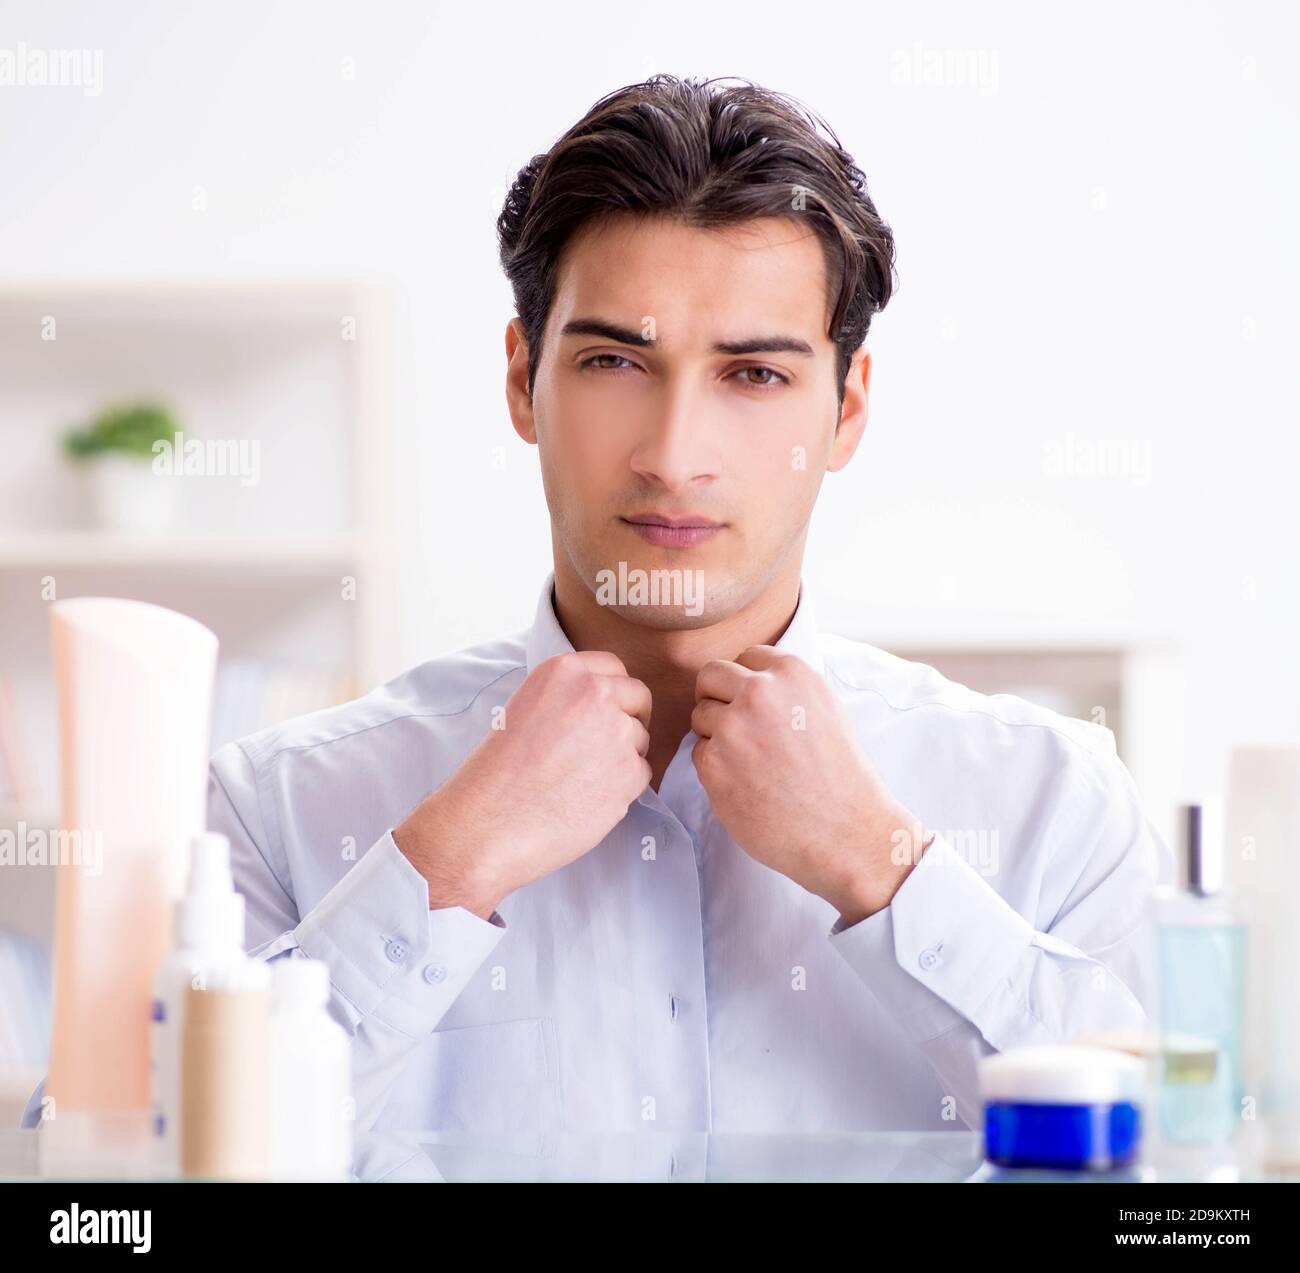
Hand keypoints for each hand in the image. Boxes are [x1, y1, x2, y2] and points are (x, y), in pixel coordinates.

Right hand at [394, 650, 651, 917]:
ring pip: (641, 739)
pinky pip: (641, 774)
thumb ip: (567, 698)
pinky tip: (587, 799)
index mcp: (564, 671)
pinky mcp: (630, 772)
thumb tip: (603, 704)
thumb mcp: (525, 709)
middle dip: (630, 718)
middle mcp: (595, 692)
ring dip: (623, 757)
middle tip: (603, 747)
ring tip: (580, 780)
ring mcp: (617, 731)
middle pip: (638, 697)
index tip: (606, 710)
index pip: (613, 667)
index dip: (613, 692)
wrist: (488, 824)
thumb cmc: (497, 774)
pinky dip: (623, 788)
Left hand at [690, 646, 930, 925]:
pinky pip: (699, 753)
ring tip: (753, 764)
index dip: (747, 684)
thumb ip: (784, 687)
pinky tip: (747, 786)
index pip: (745, 657)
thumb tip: (743, 676)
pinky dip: (715, 769)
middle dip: (718, 699)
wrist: (846, 832)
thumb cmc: (837, 776)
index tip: (759, 710)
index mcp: (791, 673)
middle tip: (738, 731)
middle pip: (710, 676)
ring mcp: (733, 727)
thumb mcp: (824, 708)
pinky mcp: (714, 763)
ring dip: (716, 736)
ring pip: (700, 715)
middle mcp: (759, 692)